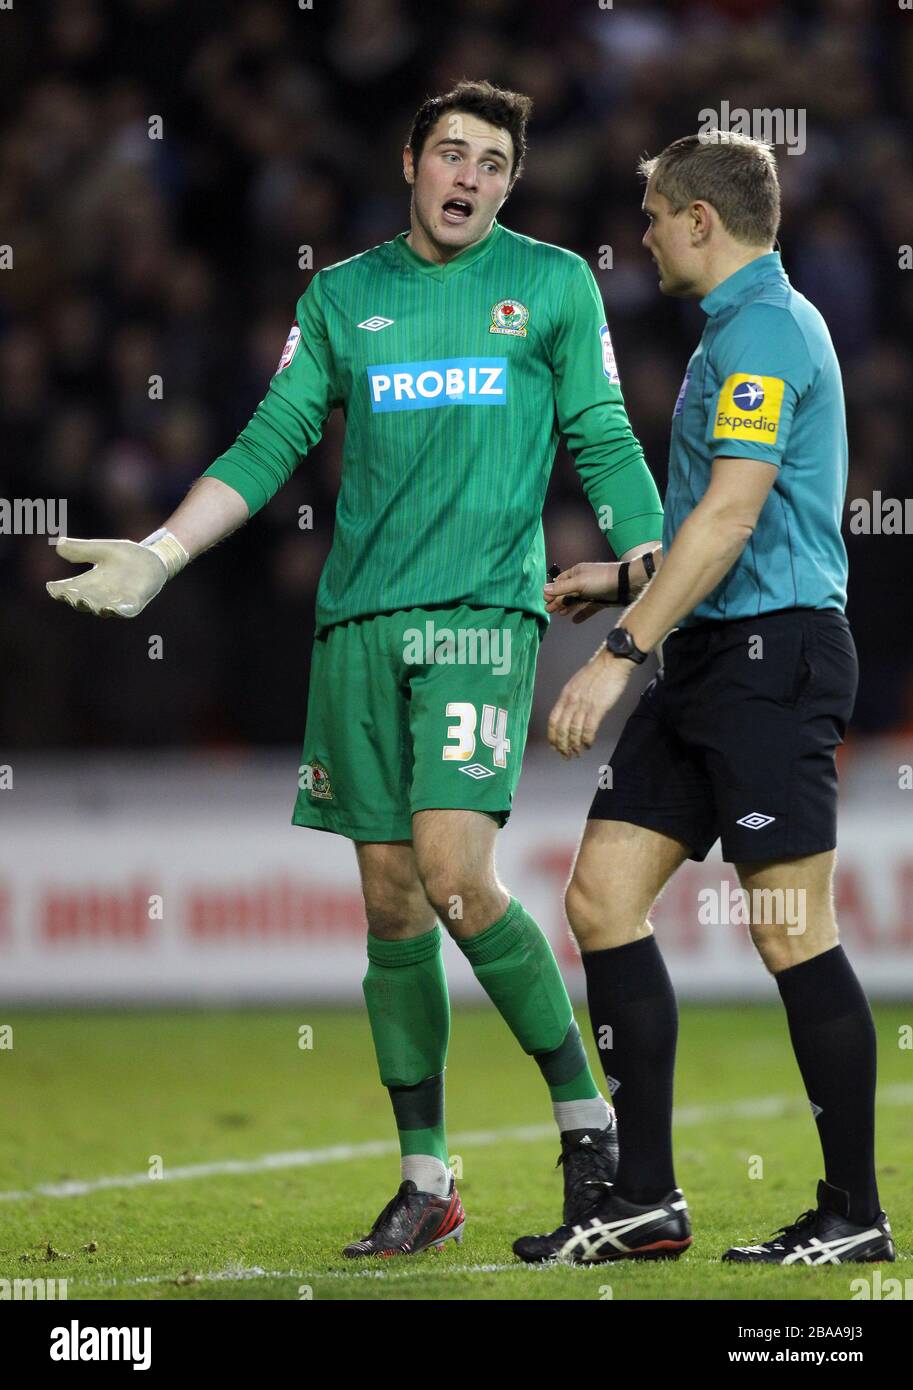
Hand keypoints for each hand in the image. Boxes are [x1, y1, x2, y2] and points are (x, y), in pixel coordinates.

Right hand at [46, 537, 170, 617]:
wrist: (152, 559)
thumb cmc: (124, 556)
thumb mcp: (101, 549)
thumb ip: (82, 549)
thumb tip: (58, 544)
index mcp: (90, 582)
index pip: (70, 588)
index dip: (60, 590)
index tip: (52, 587)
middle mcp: (101, 594)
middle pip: (84, 600)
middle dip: (78, 599)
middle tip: (72, 596)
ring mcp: (118, 600)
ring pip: (103, 608)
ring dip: (96, 606)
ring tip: (89, 603)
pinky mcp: (135, 603)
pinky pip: (126, 610)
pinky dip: (120, 611)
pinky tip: (114, 609)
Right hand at [544, 562, 617, 622]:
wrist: (627, 584)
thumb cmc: (601, 580)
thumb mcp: (579, 583)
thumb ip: (562, 588)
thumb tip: (544, 589)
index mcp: (577, 573)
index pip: (560, 581)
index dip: (552, 590)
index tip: (546, 600)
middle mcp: (583, 581)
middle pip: (567, 592)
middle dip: (558, 600)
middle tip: (549, 610)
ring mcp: (592, 591)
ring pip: (577, 600)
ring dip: (568, 607)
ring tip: (561, 614)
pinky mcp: (601, 601)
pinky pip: (588, 608)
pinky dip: (582, 614)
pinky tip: (575, 620)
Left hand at [548, 646, 634, 757]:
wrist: (612, 662)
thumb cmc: (598, 671)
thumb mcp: (577, 683)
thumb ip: (572, 698)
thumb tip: (571, 713)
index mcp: (565, 695)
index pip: (553, 719)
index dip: (552, 735)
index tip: (554, 745)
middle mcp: (571, 701)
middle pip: (561, 729)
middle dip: (562, 745)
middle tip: (565, 755)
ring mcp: (583, 705)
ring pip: (574, 731)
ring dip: (574, 745)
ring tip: (577, 753)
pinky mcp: (597, 708)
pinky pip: (588, 729)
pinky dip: (587, 740)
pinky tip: (588, 745)